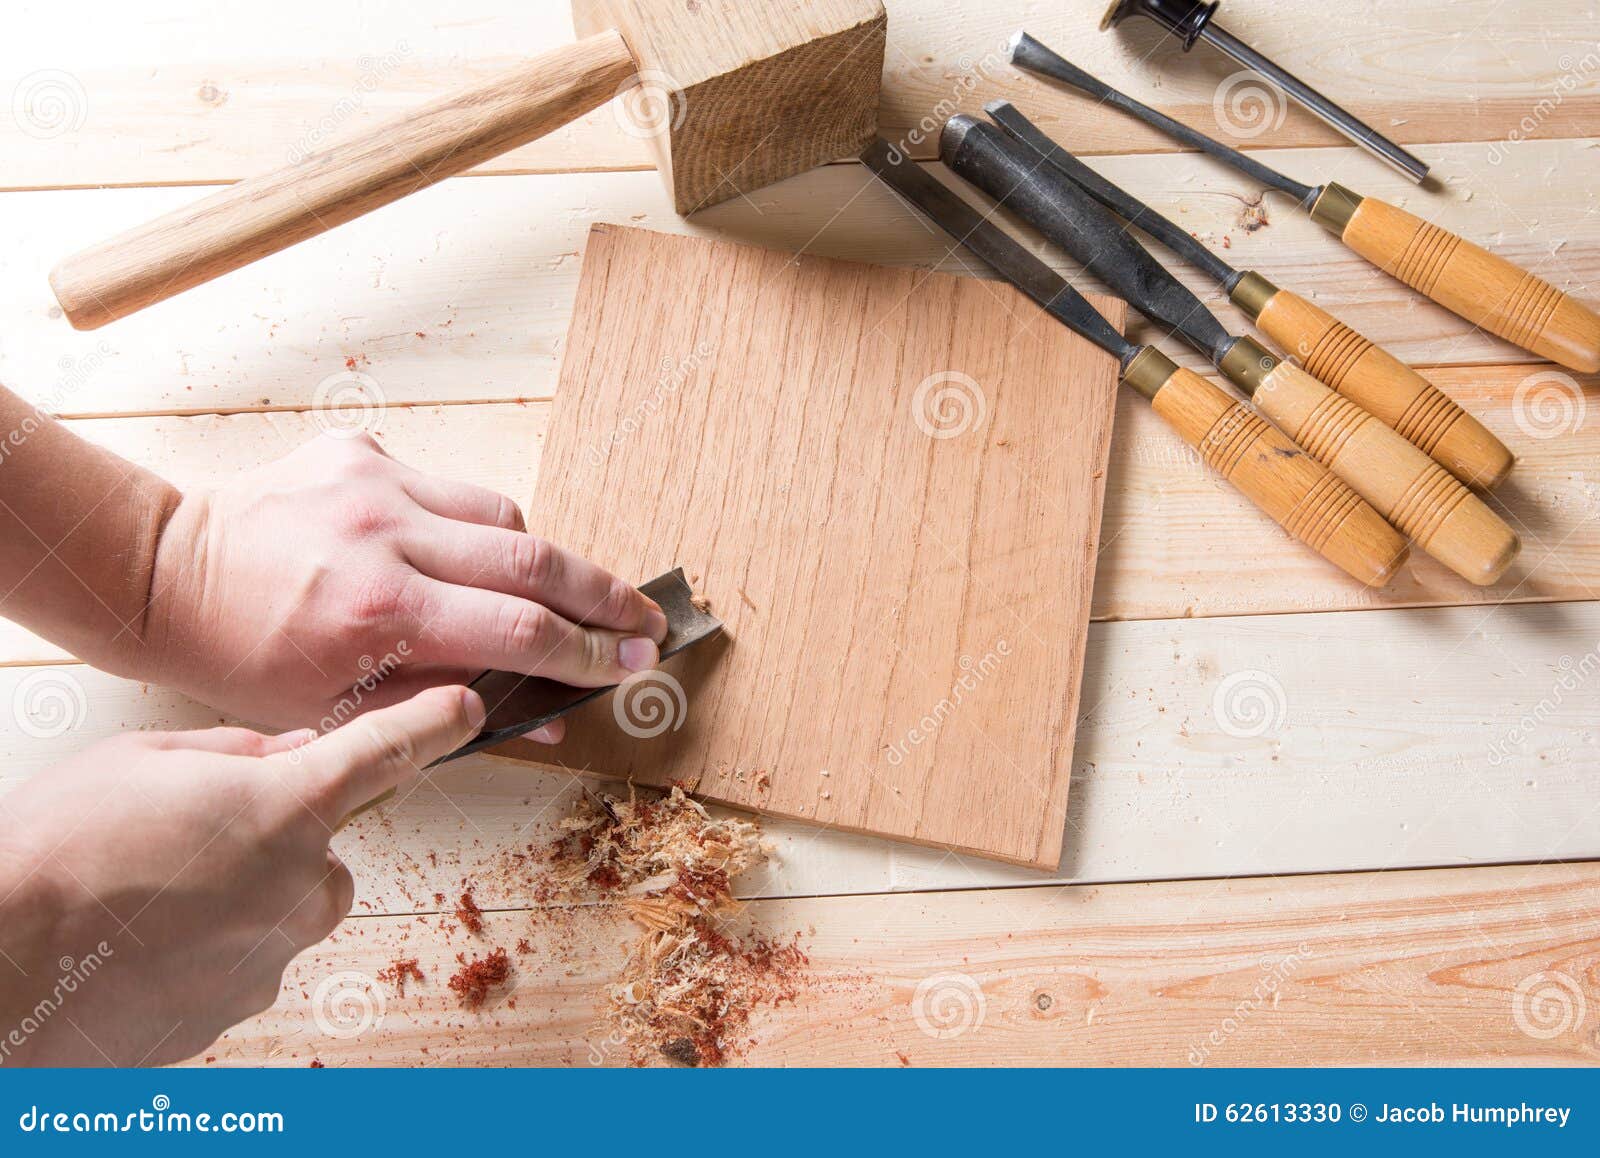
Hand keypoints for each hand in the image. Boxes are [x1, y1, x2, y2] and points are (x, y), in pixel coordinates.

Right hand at [0, 685, 481, 1066]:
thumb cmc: (54, 850)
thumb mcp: (141, 760)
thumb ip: (235, 754)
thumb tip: (288, 755)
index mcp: (286, 808)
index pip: (386, 753)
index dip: (433, 724)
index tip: (465, 709)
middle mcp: (300, 887)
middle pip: (324, 856)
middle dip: (279, 844)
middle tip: (191, 841)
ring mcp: (271, 959)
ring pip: (282, 914)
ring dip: (240, 901)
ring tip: (147, 897)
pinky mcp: (236, 1012)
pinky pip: (242, 964)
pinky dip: (207, 950)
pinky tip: (140, 943)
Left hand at [126, 432, 667, 730]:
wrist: (168, 574)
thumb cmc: (247, 656)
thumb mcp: (344, 709)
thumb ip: (451, 707)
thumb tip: (549, 715)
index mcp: (377, 612)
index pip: (519, 629)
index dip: (588, 650)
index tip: (632, 662)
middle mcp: (384, 535)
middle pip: (535, 558)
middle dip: (604, 595)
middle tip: (645, 620)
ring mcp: (375, 483)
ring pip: (504, 515)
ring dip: (544, 560)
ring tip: (563, 596)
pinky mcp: (364, 451)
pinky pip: (453, 490)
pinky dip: (477, 528)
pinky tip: (467, 557)